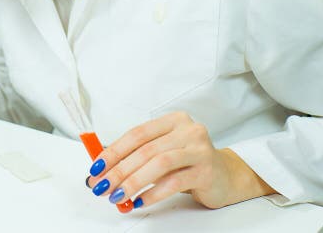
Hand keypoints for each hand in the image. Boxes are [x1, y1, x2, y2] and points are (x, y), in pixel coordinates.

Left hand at [86, 111, 274, 209]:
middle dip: (119, 170)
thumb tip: (102, 170)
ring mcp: (199, 149)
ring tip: (117, 196)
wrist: (225, 177)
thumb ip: (137, 157)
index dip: (114, 150)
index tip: (97, 167)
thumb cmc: (187, 164)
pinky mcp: (206, 170)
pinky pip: (174, 182)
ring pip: (159, 164)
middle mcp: (187, 130)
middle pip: (146, 150)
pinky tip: (139, 201)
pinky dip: (153, 193)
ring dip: (133, 182)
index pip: (137, 134)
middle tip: (102, 186)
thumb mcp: (162, 153)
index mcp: (172, 121)